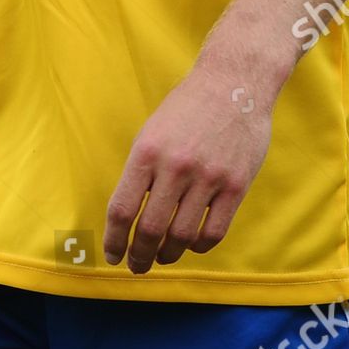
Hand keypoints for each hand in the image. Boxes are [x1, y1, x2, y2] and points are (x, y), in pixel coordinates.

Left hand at [102, 64, 272, 273]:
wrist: (233, 83)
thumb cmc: (188, 108)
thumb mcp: (153, 132)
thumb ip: (142, 172)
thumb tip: (129, 217)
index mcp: (147, 151)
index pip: (122, 208)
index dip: (114, 240)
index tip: (113, 255)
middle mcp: (175, 166)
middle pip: (149, 229)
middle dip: (139, 255)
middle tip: (137, 266)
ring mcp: (207, 177)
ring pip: (181, 237)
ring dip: (168, 255)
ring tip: (163, 257)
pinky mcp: (235, 186)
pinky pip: (213, 232)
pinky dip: (199, 247)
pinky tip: (192, 244)